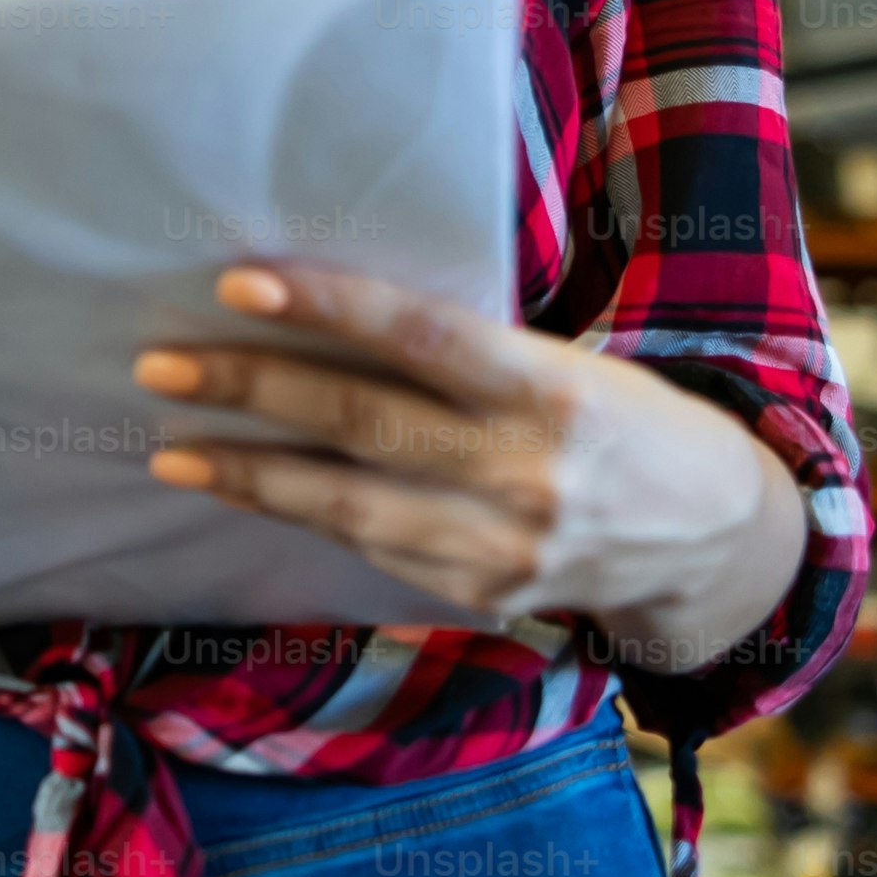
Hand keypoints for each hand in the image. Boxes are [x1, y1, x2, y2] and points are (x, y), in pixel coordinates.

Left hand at [131, 262, 805, 673]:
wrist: (715, 539)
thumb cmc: (621, 419)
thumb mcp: (566, 364)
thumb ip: (467, 354)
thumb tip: (330, 312)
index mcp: (550, 390)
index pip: (422, 335)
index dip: (330, 307)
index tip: (239, 284)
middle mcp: (525, 471)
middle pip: (363, 424)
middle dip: (251, 392)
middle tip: (161, 366)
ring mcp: (503, 543)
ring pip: (350, 505)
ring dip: (251, 476)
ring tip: (171, 451)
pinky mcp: (482, 592)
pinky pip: (370, 550)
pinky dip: (299, 518)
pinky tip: (242, 492)